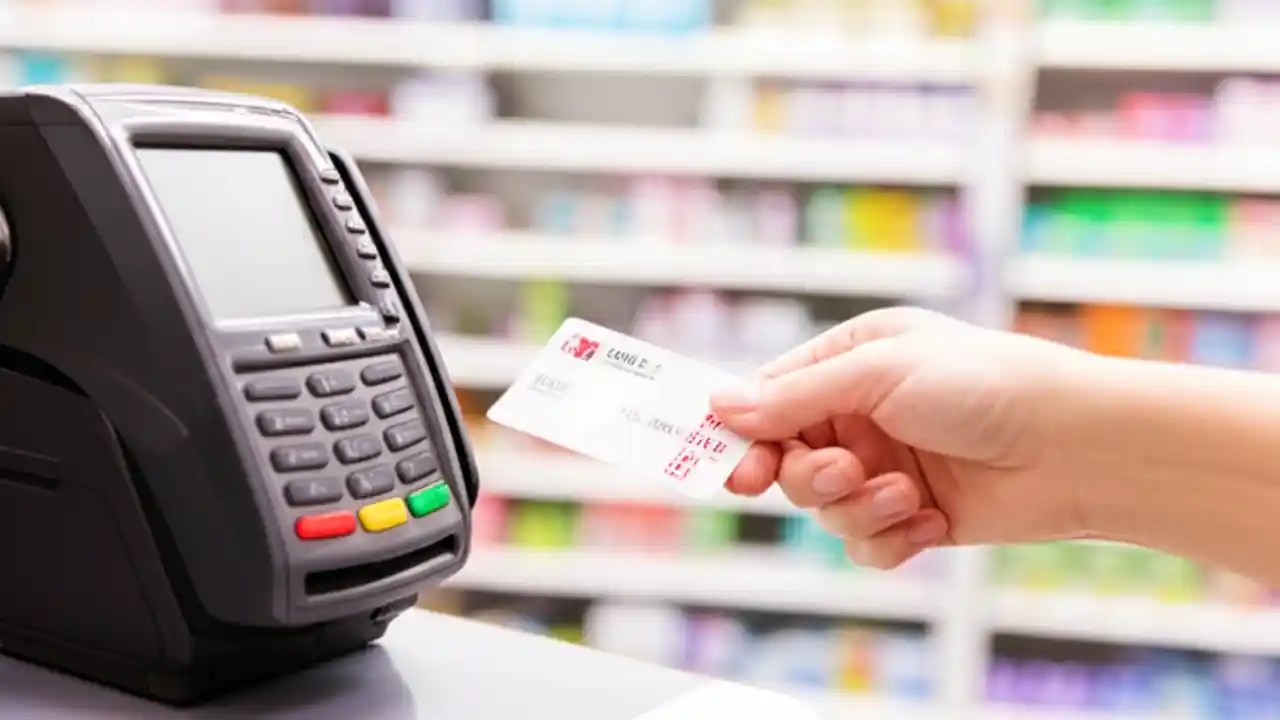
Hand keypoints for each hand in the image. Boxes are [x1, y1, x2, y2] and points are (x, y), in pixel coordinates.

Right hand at [710, 307, 1100, 568]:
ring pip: (824, 508)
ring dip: (858, 508)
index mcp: (850, 360)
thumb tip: (718, 408)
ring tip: (906, 494)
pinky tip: (931, 520)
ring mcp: (886, 466)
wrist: (1078, 448)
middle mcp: (862, 414)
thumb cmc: (985, 386)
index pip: (769, 397)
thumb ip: (794, 396)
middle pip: (787, 460)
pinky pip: (865, 544)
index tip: (729, 466)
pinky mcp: (913, 516)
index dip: (743, 433)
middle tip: (838, 474)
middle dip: (808, 476)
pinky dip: (891, 539)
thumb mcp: (879, 373)